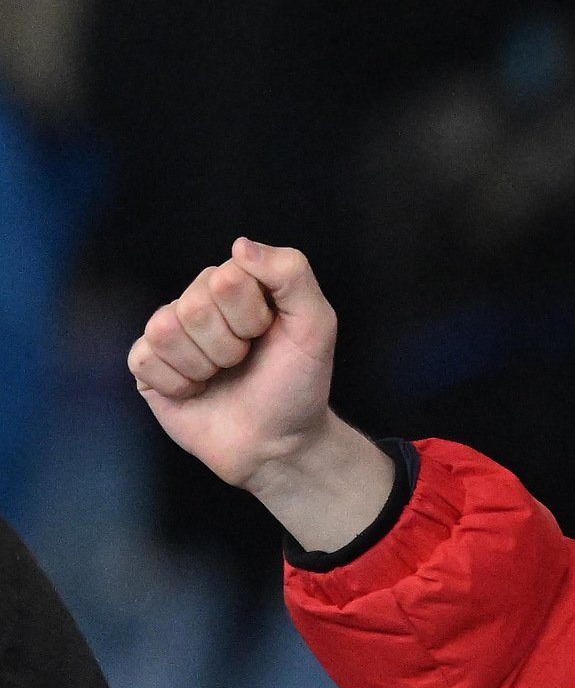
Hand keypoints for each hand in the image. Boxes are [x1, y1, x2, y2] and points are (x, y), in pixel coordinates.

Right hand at [128, 241, 396, 552]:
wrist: (277, 442)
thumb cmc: (297, 384)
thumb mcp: (315, 326)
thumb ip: (292, 274)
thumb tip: (241, 245)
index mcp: (236, 284)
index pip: (226, 277)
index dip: (251, 316)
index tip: (268, 335)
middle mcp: (198, 301)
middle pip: (194, 306)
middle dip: (228, 344)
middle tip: (245, 361)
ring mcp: (169, 332)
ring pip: (165, 330)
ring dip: (204, 365)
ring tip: (222, 375)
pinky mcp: (147, 365)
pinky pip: (145, 359)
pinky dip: (179, 383)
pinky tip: (196, 390)